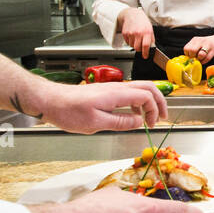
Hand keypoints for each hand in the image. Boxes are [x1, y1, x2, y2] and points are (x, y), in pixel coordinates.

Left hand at [36, 80, 168, 133]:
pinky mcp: (105, 92)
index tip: (151, 125)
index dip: (154, 110)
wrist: (50, 100)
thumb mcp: (96, 123)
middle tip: (163, 116)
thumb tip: (138, 122)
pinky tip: (132, 115)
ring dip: (149, 102)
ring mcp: (111, 88)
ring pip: (139, 89)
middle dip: (159, 101)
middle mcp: (116, 88)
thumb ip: (120, 123)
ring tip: (150, 117)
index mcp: (116, 94)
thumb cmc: (68, 111)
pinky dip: (137, 103)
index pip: (146, 96)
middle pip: (148, 87)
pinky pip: (128, 93)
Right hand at [118, 8, 154, 57]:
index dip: (145, 53)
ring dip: (134, 44)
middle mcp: (138, 33)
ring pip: (132, 45)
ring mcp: (131, 33)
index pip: (146, 45)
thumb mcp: (150, 28)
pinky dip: (130, 41)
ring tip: (136, 38)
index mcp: (146, 32)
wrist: (132, 14)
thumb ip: (151, 38)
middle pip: (137, 48)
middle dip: (139, 49)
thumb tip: (151, 47)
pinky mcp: (125, 33)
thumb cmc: (142, 21)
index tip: (145, 56)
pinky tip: (132, 36)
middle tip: (141, 46)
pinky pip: (127, 42)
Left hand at [184, 33, 213, 63]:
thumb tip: (188, 59)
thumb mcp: (198, 43)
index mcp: (195, 39)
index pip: (186, 48)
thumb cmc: (207, 43)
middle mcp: (201, 41)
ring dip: (199, 59)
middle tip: (195, 58)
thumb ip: (193, 48)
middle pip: (192, 50)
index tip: (190, 56)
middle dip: (193, 57)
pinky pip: (207, 58)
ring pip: (200, 54)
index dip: (187, 54)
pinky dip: (204, 61)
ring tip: (200, 59)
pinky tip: (204, 60)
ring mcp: (208, 45)